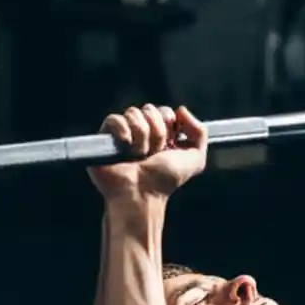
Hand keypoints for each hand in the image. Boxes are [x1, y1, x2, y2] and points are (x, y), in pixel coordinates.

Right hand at [88, 104, 208, 199]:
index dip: (168, 124)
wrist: (140, 195)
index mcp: (161, 134)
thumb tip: (180, 109)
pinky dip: (123, 132)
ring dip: (141, 137)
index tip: (169, 144)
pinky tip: (125, 148)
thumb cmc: (165, 181)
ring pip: (133, 113)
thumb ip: (200, 132)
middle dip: (156, 132)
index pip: (164, 111)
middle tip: (153, 153)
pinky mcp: (104, 138)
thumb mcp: (195, 159)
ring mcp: (122, 134)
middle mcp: (141, 132)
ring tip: (139, 156)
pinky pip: (114, 119)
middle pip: (149, 109)